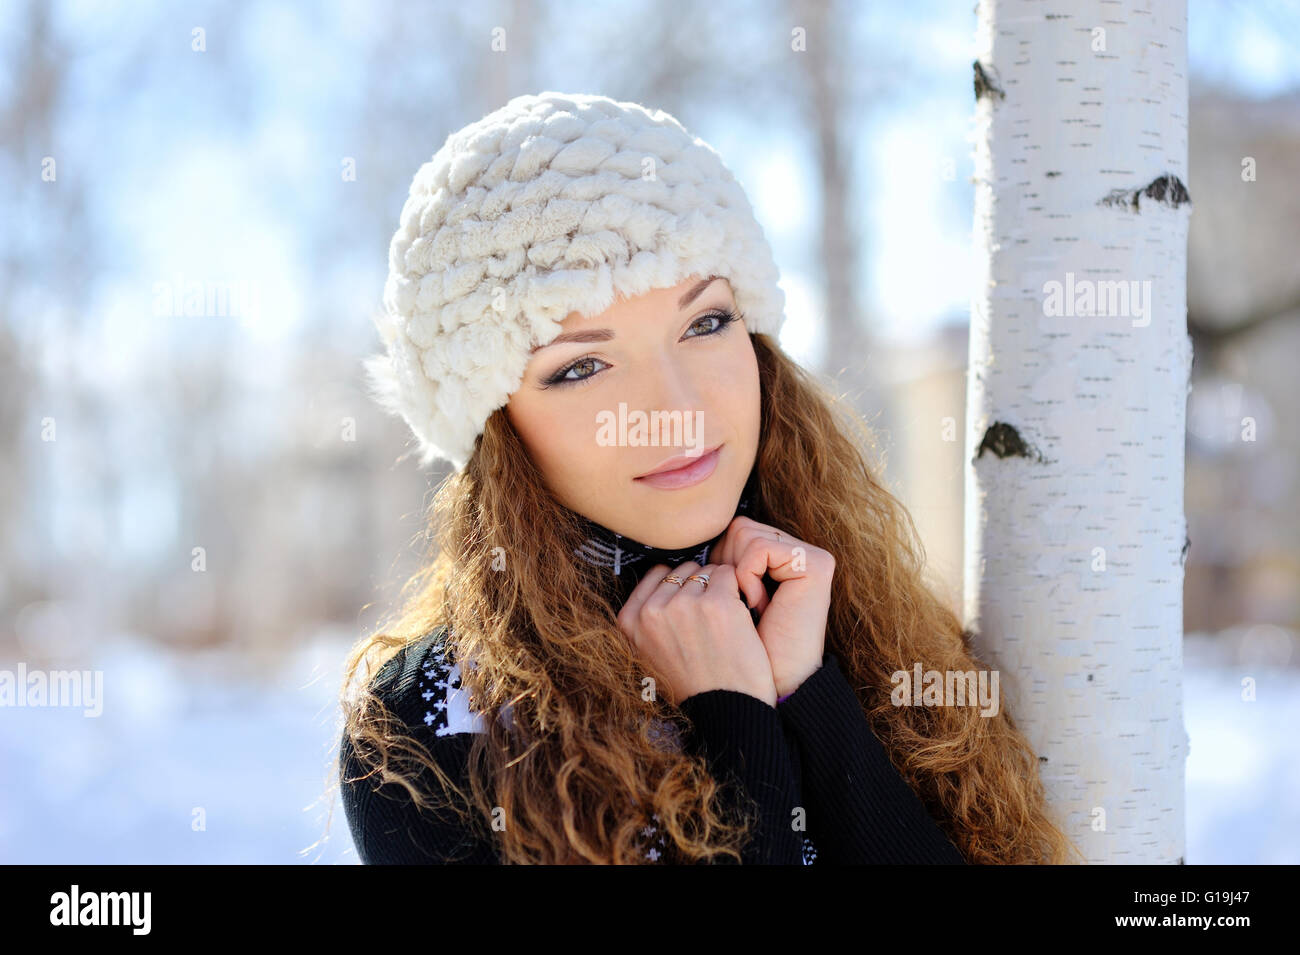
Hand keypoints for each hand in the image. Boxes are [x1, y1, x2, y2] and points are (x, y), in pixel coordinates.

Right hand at [617, 560, 778, 707]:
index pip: (657, 574)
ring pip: (707, 571)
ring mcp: (684, 605)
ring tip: (724, 621)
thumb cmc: (693, 685)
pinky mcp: (717, 604)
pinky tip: (739, 615)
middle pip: (683, 570)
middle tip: (710, 619)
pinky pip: (728, 575)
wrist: (725, 713)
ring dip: (720, 589)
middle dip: (699, 587)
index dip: (679, 587)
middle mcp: (653, 610)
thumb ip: (648, 618)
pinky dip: (738, 590)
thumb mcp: (649, 654)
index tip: (691, 608)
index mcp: (630, 621)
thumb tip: (665, 576)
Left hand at [710, 517, 833, 697]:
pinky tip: (759, 605)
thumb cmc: (748, 651)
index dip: (719, 563)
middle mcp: (802, 550)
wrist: (776, 683)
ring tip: (749, 606)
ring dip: (736, 574)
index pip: (736, 531)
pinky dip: (748, 577)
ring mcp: (811, 555)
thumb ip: (723, 567)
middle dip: (726, 565)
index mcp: (785, 556)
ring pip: (745, 533)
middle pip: (738, 528)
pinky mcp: (815, 564)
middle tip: (736, 603)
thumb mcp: (730, 601)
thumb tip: (686, 546)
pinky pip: (758, 549)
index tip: (725, 600)